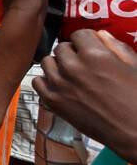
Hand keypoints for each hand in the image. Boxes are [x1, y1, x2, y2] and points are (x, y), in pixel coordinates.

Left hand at [33, 30, 136, 159]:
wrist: (132, 130)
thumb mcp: (134, 66)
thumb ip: (115, 46)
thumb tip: (101, 34)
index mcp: (95, 55)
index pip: (78, 34)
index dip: (86, 41)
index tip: (90, 47)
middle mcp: (73, 67)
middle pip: (61, 47)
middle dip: (72, 52)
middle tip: (84, 63)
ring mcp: (60, 84)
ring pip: (47, 62)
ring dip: (58, 65)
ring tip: (72, 74)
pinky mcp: (52, 101)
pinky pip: (37, 81)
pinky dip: (47, 81)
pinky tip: (61, 85)